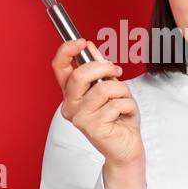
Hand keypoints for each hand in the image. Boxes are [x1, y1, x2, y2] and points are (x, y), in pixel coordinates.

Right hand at [50, 38, 144, 167]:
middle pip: (80, 75)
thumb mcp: (110, 87)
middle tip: (116, 71)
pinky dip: (128, 105)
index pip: (59, 67)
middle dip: (103, 68)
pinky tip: (126, 114)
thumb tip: (89, 47)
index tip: (82, 42)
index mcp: (71, 93)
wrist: (126, 146)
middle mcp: (70, 106)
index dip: (67, 50)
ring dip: (122, 90)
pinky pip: (115, 104)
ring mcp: (80, 118)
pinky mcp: (93, 128)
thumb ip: (98, 69)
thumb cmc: (118, 118)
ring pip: (103, 89)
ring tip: (124, 100)